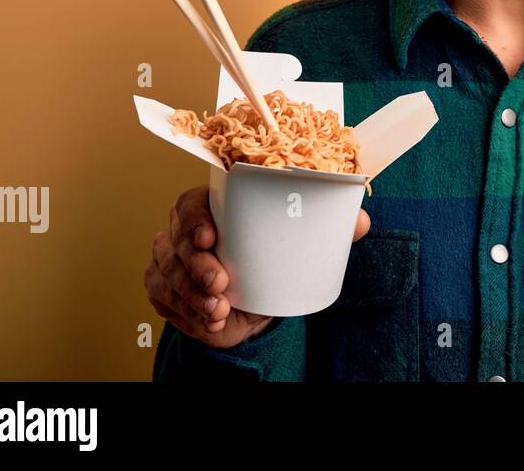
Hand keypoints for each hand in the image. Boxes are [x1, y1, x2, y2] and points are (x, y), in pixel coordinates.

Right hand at [144, 185, 370, 348]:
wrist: (252, 303)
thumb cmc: (270, 262)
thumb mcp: (296, 247)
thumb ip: (328, 231)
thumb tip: (361, 222)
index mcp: (212, 208)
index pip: (191, 204)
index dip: (194, 219)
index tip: (211, 237)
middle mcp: (182, 232)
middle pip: (176, 242)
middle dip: (196, 266)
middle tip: (221, 284)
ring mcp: (168, 261)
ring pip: (168, 274)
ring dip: (192, 295)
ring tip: (218, 309)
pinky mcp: (162, 289)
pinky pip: (165, 300)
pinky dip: (186, 313)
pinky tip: (208, 320)